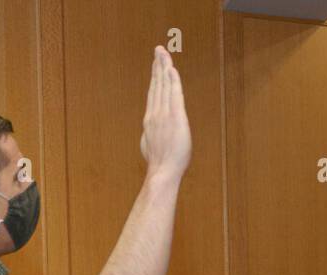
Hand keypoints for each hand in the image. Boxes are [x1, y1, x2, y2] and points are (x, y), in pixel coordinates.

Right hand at [139, 46, 191, 183]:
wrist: (162, 172)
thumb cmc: (159, 164)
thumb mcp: (150, 146)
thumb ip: (152, 134)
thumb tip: (150, 133)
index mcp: (150, 119)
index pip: (153, 93)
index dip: (155, 77)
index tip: (156, 65)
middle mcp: (155, 113)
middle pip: (157, 85)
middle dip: (157, 66)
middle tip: (158, 50)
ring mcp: (164, 115)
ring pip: (164, 86)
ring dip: (164, 67)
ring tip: (163, 52)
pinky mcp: (176, 118)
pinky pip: (174, 95)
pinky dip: (173, 81)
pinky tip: (171, 69)